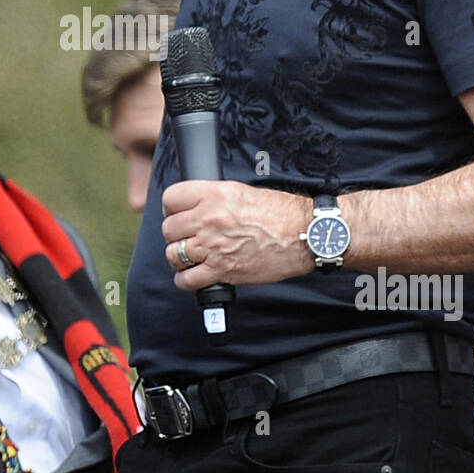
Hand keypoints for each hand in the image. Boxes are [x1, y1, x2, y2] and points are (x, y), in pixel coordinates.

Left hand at [161, 181, 312, 288]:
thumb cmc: (281, 212)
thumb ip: (214, 198)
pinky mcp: (222, 271)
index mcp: (214, 195)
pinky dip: (185, 280)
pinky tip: (192, 276)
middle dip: (176, 234)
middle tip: (187, 237)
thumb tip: (196, 207)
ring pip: (173, 254)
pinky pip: (187, 280)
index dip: (172, 207)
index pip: (171, 198)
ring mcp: (214, 246)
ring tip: (190, 257)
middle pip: (169, 229)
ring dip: (179, 258)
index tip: (177, 213)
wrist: (304, 234)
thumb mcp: (242, 192)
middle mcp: (209, 219)